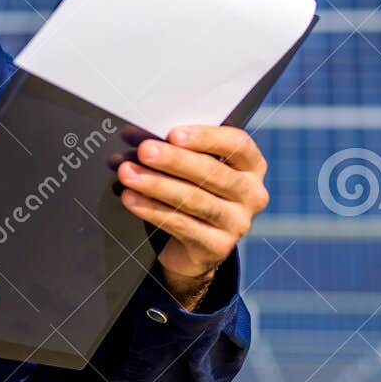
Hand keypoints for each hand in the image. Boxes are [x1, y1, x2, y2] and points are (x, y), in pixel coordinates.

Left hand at [117, 125, 268, 310]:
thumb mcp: (198, 170)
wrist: (194, 247)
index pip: (238, 144)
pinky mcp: (218, 247)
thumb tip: (148, 138)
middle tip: (144, 150)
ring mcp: (238, 223)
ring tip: (128, 174)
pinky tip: (131, 199)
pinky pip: (181, 225)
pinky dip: (152, 210)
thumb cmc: (195, 192)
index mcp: (252, 167)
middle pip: (212, 172)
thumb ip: (185, 152)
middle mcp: (252, 195)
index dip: (206, 138)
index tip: (174, 133)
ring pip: (195, 199)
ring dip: (157, 184)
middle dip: (174, 160)